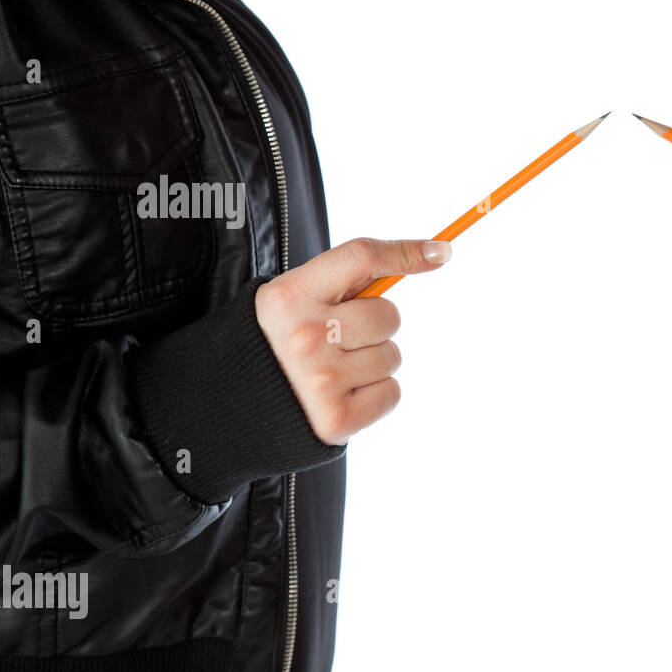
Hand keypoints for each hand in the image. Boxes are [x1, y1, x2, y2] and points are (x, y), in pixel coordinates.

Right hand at [254, 237, 450, 444]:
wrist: (229, 409)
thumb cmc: (276, 346)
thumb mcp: (292, 303)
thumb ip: (346, 283)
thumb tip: (434, 253)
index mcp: (288, 296)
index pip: (361, 257)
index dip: (405, 252)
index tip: (442, 252)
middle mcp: (304, 335)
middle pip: (388, 315)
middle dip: (376, 326)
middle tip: (341, 340)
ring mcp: (320, 380)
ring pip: (393, 356)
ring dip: (374, 362)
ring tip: (334, 371)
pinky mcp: (336, 420)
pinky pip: (392, 393)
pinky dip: (376, 395)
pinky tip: (342, 396)